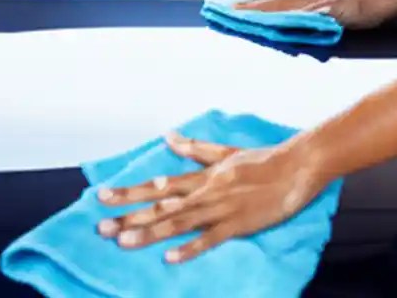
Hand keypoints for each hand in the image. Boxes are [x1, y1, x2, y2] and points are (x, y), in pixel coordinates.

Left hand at [95, 133, 328, 263]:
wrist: (296, 166)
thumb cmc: (263, 159)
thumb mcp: (226, 152)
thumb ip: (195, 150)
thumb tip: (167, 138)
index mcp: (202, 176)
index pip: (158, 185)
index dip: (130, 191)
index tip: (103, 196)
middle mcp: (205, 191)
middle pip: (160, 206)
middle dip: (129, 216)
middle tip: (100, 227)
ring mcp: (220, 208)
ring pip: (178, 222)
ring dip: (149, 232)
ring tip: (122, 242)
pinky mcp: (238, 224)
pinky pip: (210, 238)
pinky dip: (190, 247)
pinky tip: (170, 258)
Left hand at [234, 0, 396, 29]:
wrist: (392, 0)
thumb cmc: (363, 8)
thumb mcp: (329, 15)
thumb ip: (306, 19)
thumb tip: (283, 25)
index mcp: (306, 0)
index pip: (269, 3)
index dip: (245, 6)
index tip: (221, 9)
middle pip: (271, 3)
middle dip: (245, 7)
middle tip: (218, 10)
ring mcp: (324, 1)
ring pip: (287, 6)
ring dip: (262, 9)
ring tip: (240, 13)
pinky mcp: (339, 8)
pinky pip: (313, 14)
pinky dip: (296, 16)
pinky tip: (282, 19)